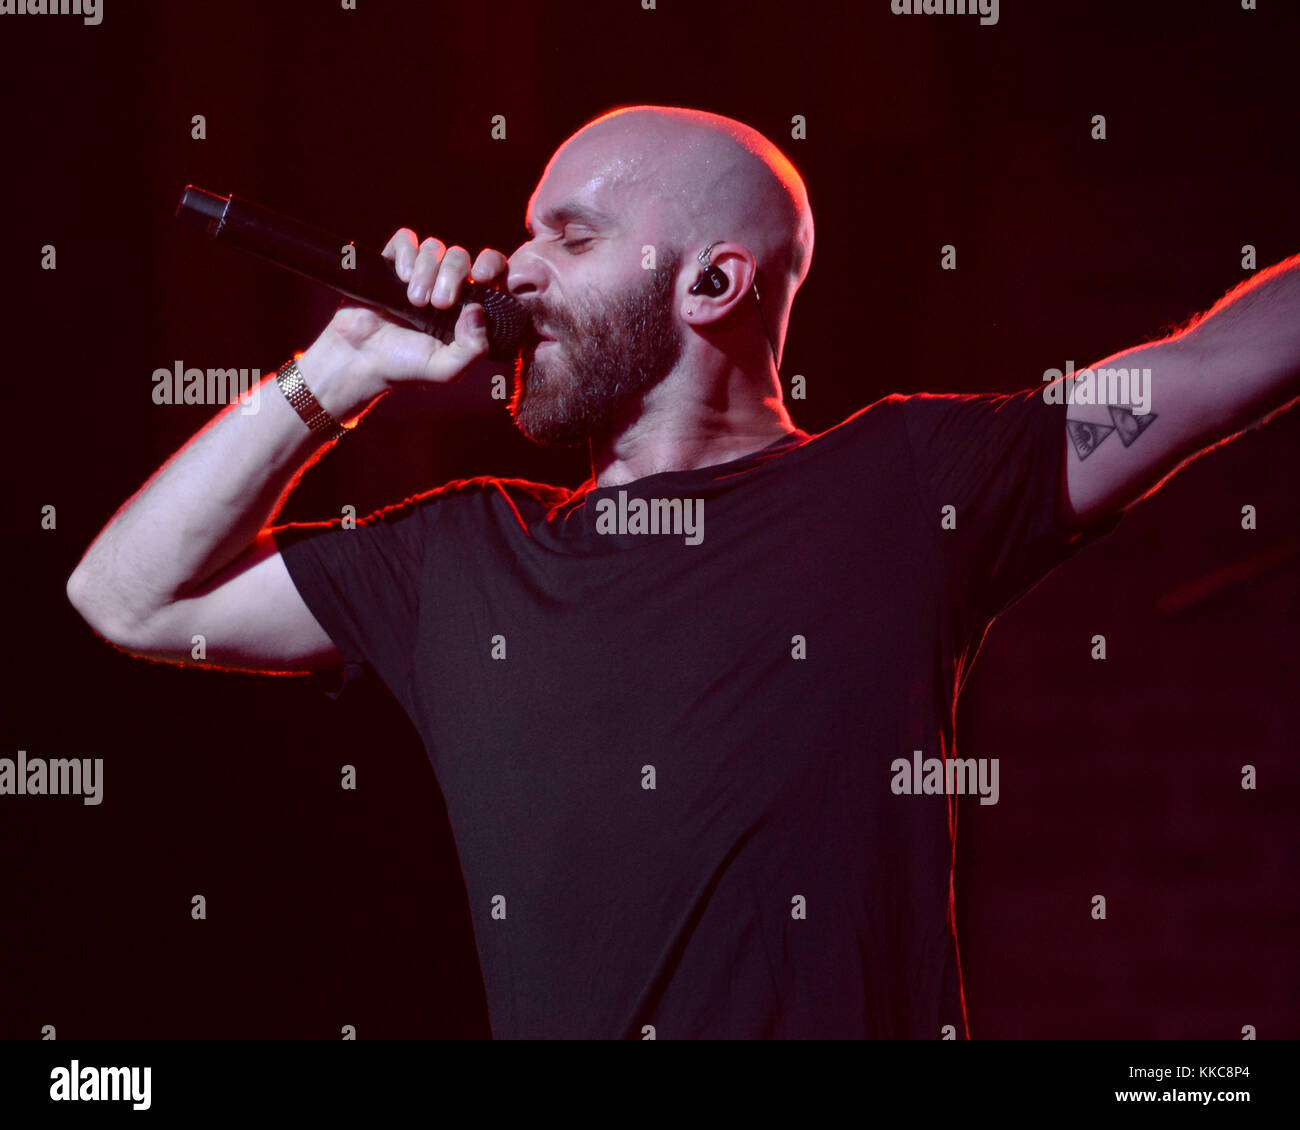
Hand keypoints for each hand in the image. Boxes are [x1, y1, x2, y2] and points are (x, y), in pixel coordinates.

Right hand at [316, 230, 510, 393]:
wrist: (360, 359)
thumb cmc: (405, 366)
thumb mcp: (447, 368)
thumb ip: (473, 348)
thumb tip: (478, 309)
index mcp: (465, 306)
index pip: (491, 272)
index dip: (492, 266)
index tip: (480, 278)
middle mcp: (445, 286)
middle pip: (460, 256)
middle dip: (451, 276)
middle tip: (437, 304)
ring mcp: (419, 273)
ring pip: (434, 248)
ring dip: (426, 271)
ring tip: (413, 300)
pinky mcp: (392, 264)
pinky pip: (406, 240)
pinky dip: (407, 253)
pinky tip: (402, 276)